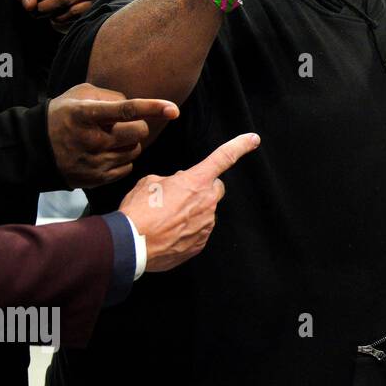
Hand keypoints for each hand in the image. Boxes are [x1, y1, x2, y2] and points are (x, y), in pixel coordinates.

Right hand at [48, 84, 178, 187]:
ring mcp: (93, 161)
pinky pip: (127, 167)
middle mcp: (91, 139)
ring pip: (135, 150)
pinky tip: (105, 153)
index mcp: (86, 114)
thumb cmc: (63, 115)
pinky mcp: (96, 178)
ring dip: (130, 143)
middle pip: (138, 132)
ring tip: (109, 139)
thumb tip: (136, 108)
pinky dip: (122, 159)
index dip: (152, 108)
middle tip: (121, 125)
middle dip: (137, 126)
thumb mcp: (79, 95)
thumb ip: (110, 96)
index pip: (125, 110)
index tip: (173, 110)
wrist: (34, 148)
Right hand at [118, 132, 259, 271]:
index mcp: (196, 181)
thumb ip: (170, 180)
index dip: (240, 145)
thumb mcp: (149, 183)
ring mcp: (206, 224)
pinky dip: (186, 230)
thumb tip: (175, 186)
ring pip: (206, 212)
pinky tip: (168, 232)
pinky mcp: (200, 243)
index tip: (253, 139)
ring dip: (192, 212)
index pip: (223, 157)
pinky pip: (198, 232)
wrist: (131, 245)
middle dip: (203, 189)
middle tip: (180, 196)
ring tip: (166, 218)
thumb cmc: (138, 211)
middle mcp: (207, 202)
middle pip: (215, 189)